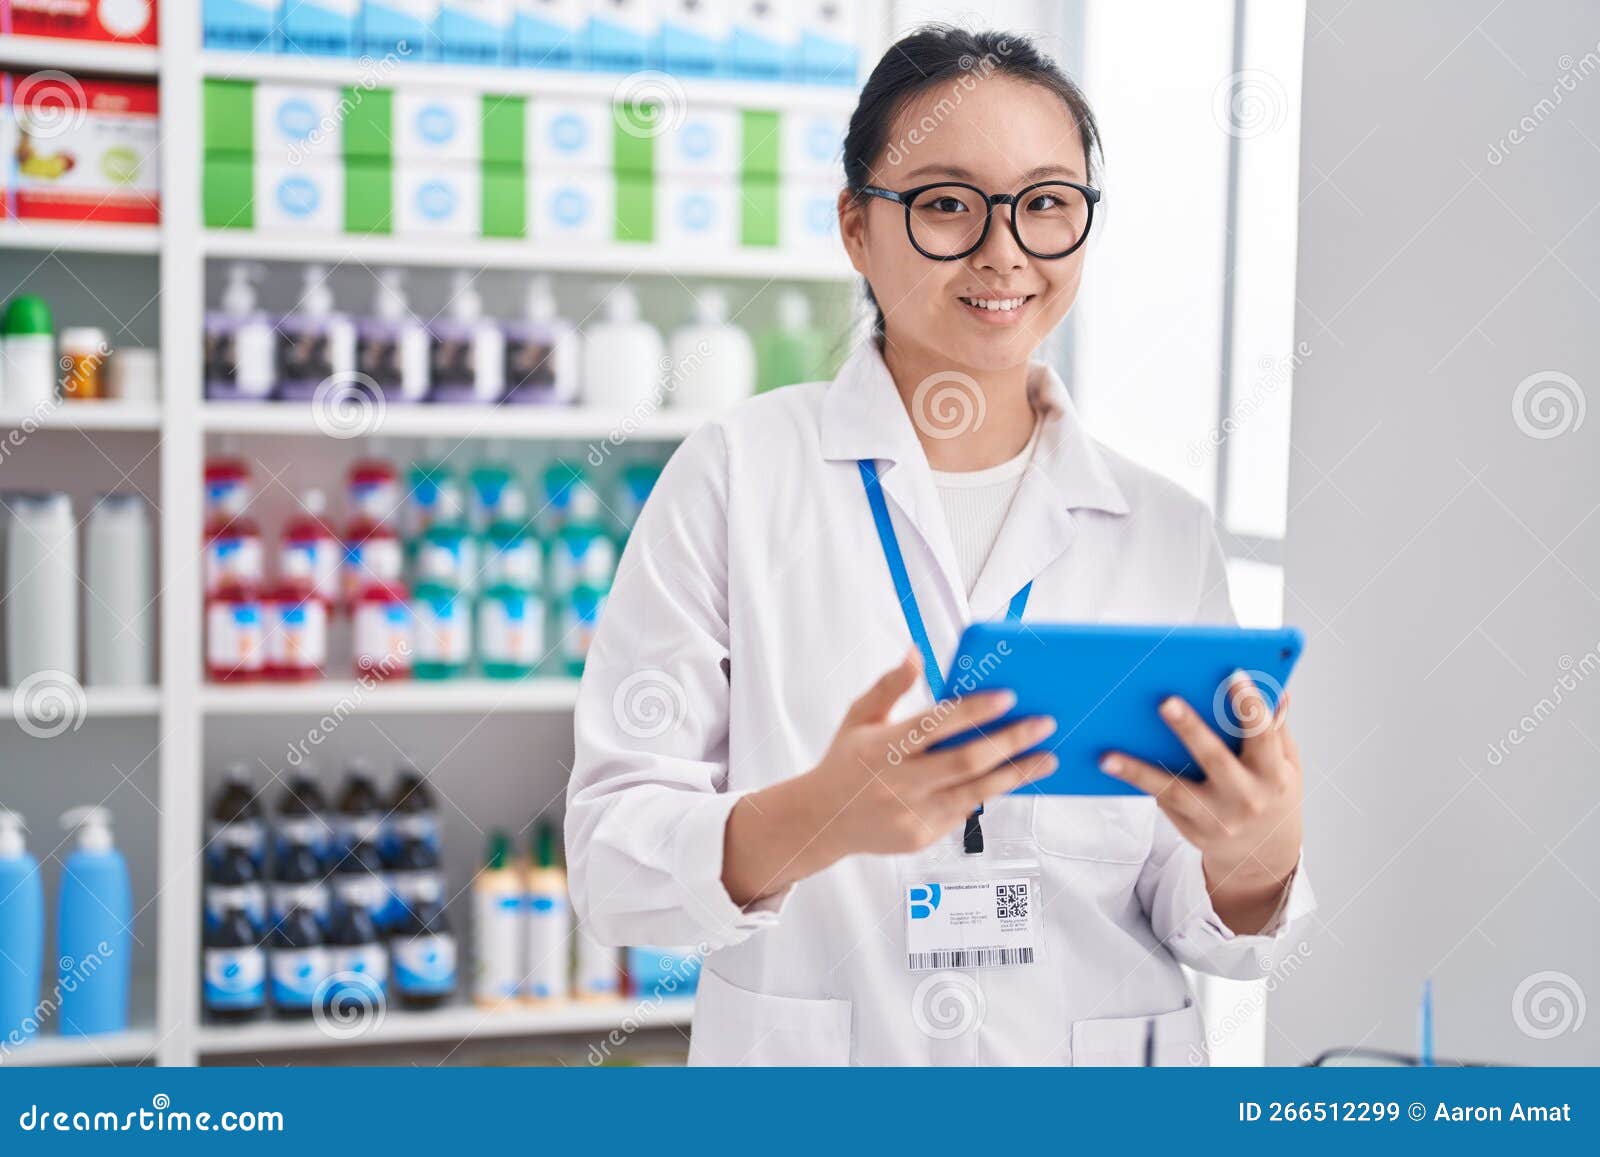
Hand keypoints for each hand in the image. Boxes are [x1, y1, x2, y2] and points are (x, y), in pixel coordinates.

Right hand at [722, 648, 1057, 904]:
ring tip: (1046, 758)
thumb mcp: (859, 716)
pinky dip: (990, 793)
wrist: (823, 820)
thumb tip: (916, 653)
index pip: (935, 725)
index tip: (1008, 697)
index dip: (974, 711)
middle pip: (965, 761)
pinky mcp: (922, 836)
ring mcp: (911, 813)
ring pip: (975, 793)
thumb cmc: (847, 760)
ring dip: (1015, 774)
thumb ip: (889, 686)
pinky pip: (964, 812)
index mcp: (881, 746)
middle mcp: (897, 782)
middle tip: (1043, 724)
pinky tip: (1013, 776)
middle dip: (1009, 741)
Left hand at [1099, 674, 1301, 910]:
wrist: (1264, 853)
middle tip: (1165, 702)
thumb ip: (1276, 730)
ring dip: (1139, 771)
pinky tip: (1111, 764)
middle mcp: (1246, 798)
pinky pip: (1163, 801)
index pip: (1263, 735)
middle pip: (1214, 759)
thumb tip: (1275, 690)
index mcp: (1273, 774)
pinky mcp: (1193, 830)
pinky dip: (1137, 782)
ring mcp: (1217, 818)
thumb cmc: (1271, 792)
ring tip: (1109, 755)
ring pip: (1174, 790)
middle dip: (1190, 730)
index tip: (1233, 674)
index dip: (1250, 705)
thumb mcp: (1286, 765)